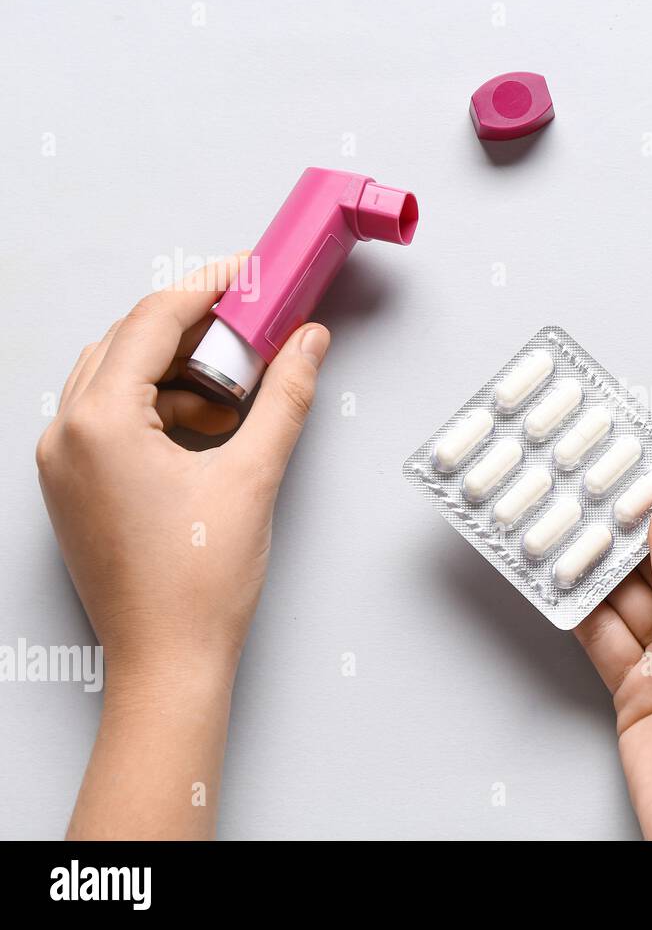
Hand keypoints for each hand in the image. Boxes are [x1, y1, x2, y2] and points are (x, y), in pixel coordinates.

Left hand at [37, 253, 329, 837]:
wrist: (168, 660)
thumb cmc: (200, 581)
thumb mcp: (254, 475)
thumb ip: (285, 397)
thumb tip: (308, 342)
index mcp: (100, 424)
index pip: (151, 322)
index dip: (204, 288)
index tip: (243, 273)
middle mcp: (66, 436)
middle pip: (126, 344)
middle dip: (190, 331)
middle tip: (249, 330)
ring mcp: (62, 464)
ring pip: (115, 380)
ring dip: (174, 372)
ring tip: (236, 397)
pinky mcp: (73, 488)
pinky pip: (108, 420)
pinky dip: (156, 409)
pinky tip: (207, 432)